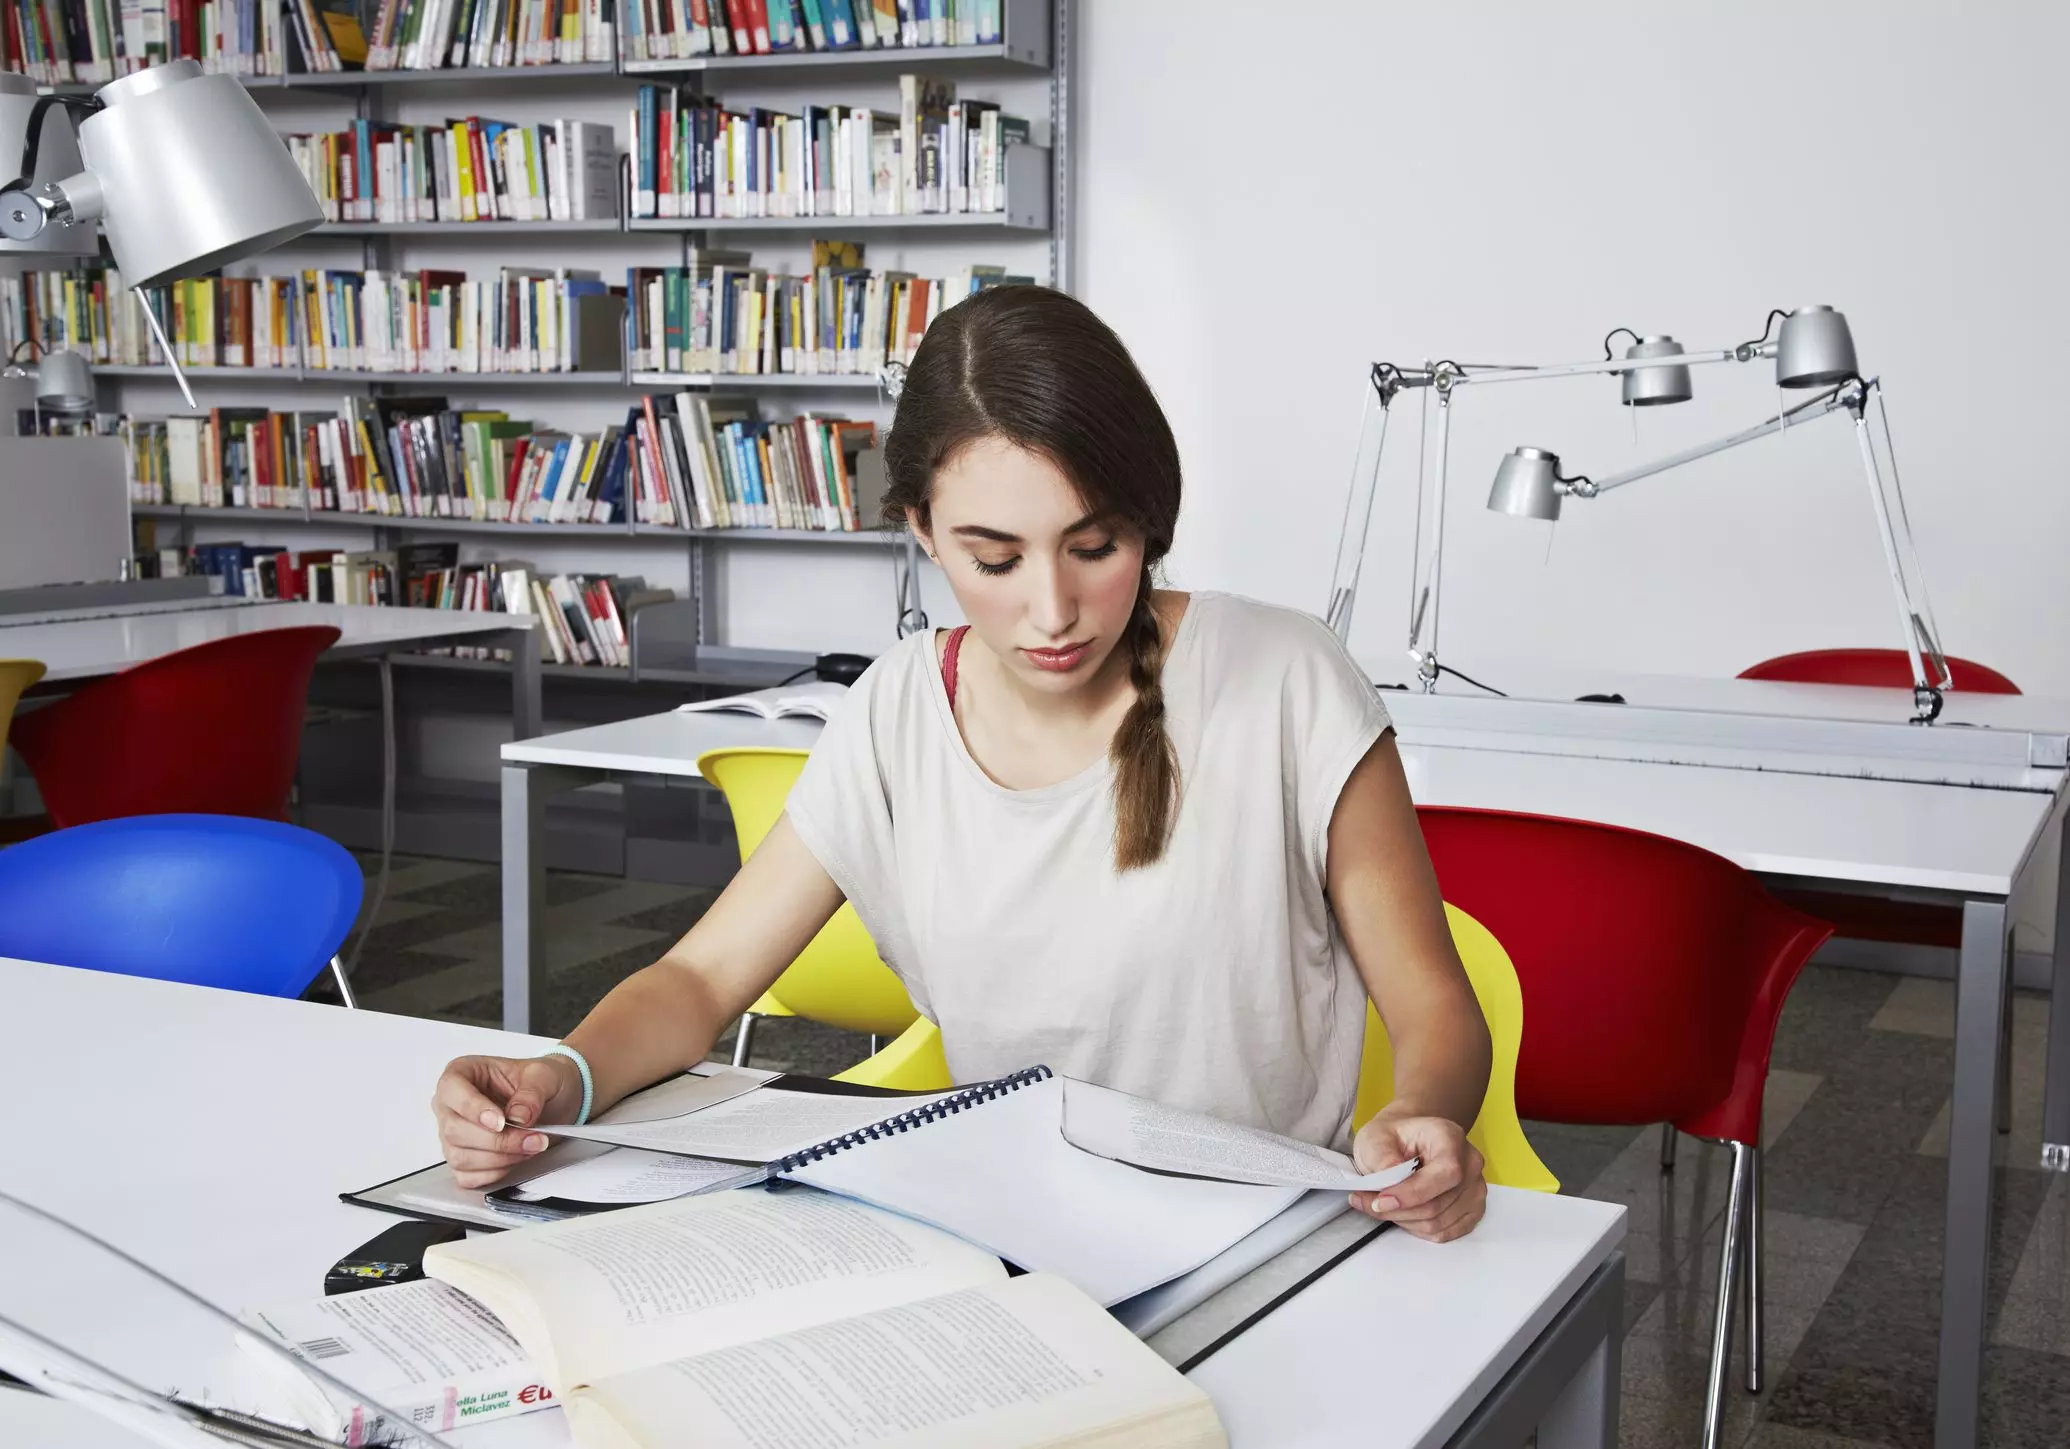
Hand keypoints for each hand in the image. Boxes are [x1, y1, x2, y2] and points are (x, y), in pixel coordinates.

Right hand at [432, 1054, 585, 1189]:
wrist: (553, 1100)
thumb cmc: (539, 1081)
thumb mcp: (544, 1074)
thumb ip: (532, 1092)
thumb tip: (519, 1116)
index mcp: (462, 1072)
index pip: (450, 1089)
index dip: (473, 1108)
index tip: (501, 1121)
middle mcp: (451, 1104)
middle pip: (454, 1130)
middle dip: (498, 1141)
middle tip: (533, 1137)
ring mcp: (453, 1134)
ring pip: (460, 1157)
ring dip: (500, 1158)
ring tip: (530, 1146)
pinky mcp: (463, 1159)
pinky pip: (468, 1176)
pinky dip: (495, 1172)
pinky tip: (516, 1158)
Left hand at [1348, 1109, 1486, 1242]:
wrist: (1409, 1140)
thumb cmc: (1394, 1137)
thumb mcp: (1376, 1138)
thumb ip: (1381, 1158)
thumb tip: (1389, 1185)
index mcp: (1451, 1138)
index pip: (1445, 1174)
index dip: (1412, 1194)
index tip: (1380, 1201)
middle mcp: (1470, 1163)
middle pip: (1437, 1205)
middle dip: (1397, 1210)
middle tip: (1366, 1202)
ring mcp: (1475, 1189)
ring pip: (1438, 1223)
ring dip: (1404, 1220)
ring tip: (1383, 1204)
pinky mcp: (1473, 1210)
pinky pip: (1444, 1233)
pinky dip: (1418, 1229)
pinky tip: (1403, 1212)